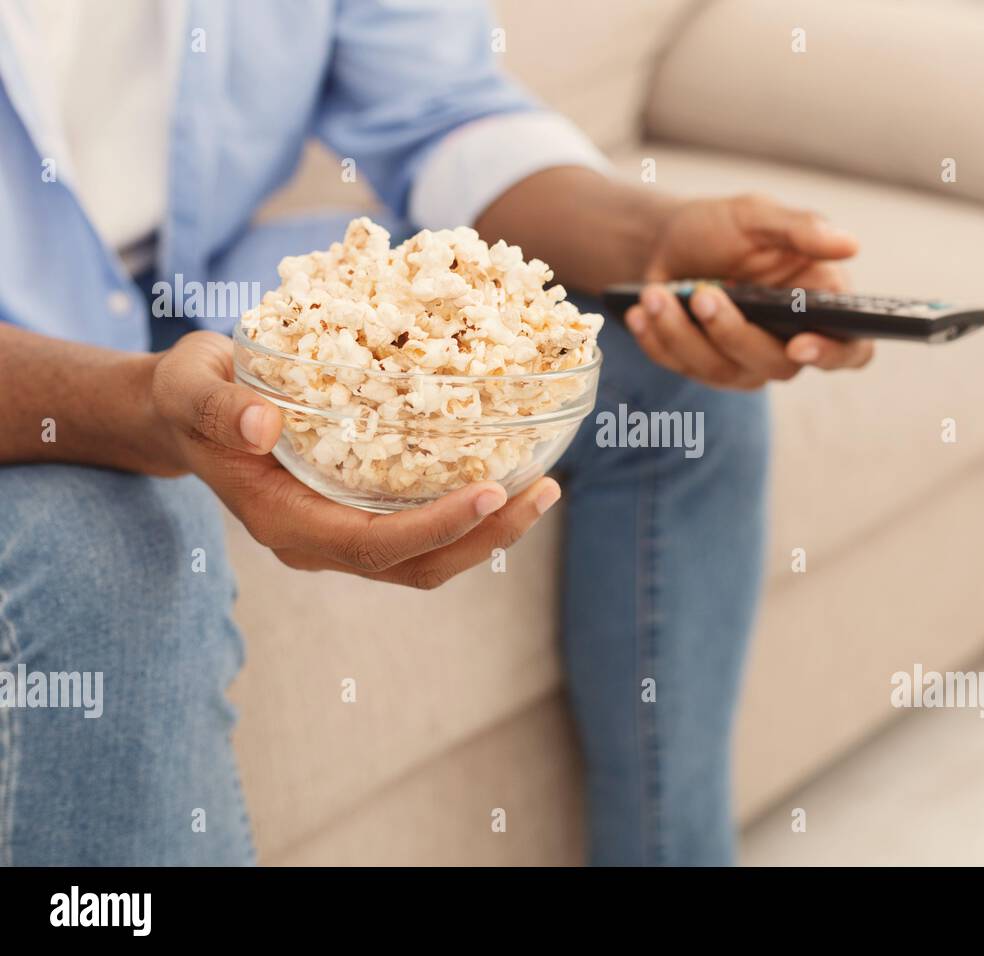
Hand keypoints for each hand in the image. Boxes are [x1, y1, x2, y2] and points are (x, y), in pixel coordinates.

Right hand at [150, 331, 558, 588]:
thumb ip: (216, 406)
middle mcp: (320, 540)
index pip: (370, 546)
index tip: (490, 491)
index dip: (434, 527)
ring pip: (428, 556)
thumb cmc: (192, 396)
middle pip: (416, 565)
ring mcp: (344, 532)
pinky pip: (425, 526)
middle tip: (544, 491)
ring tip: (544, 486)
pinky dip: (471, 509)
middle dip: (484, 537)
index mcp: (284, 521)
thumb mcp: (189, 388)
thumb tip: (264, 423)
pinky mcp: (362, 513)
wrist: (191, 412)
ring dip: (489, 531)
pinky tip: (509, 472)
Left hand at [629, 193, 874, 388]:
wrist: (663, 242)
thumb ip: (801, 229)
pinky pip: (682, 368)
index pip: (851, 349)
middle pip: (777, 365)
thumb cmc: (721, 228)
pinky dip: (658, 338)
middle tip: (700, 294)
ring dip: (684, 333)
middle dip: (733, 332)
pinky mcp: (703, 369)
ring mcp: (744, 362)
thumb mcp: (757, 216)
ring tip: (656, 294)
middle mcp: (788, 342)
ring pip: (722, 370)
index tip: (800, 343)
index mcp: (819, 304)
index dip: (833, 355)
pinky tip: (642, 311)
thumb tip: (850, 244)